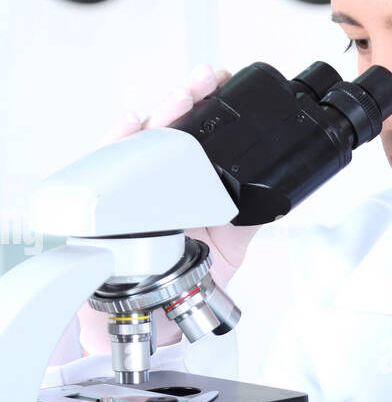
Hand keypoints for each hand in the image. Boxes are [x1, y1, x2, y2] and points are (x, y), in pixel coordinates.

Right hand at [78, 62, 261, 356]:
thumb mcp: (227, 248)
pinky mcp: (103, 204)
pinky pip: (104, 167)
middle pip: (169, 128)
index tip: (227, 83)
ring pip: (140, 140)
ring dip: (161, 113)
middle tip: (207, 79)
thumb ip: (248, 219)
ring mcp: (129, 189)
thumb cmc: (183, 282)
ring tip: (182, 95)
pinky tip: (133, 124)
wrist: (155, 322)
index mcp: (189, 184)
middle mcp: (157, 181)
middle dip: (188, 98)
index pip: (197, 134)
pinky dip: (117, 143)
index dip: (211, 105)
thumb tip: (279, 192)